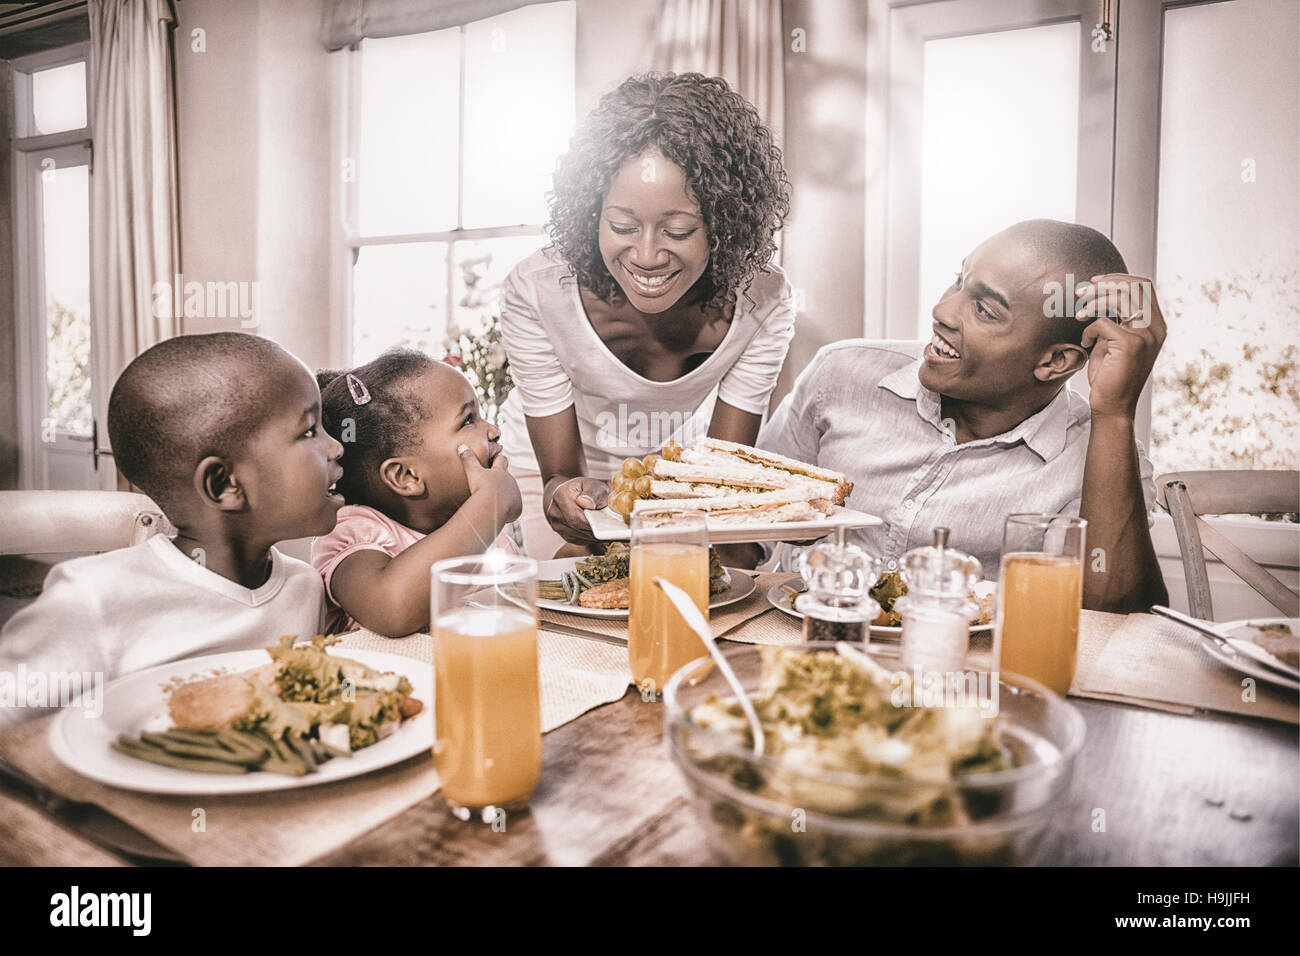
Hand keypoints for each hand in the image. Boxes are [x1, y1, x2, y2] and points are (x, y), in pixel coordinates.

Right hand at [458, 445, 521, 521]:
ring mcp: (516, 495)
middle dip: (502, 480)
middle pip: (508, 478)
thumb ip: (468, 459)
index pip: (502, 460)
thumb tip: (461, 446)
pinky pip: (514, 508)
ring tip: (495, 501)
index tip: (495, 460)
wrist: (492, 507)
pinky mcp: (518, 508)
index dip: (498, 459)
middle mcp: (511, 481)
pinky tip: (499, 512)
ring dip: (505, 495)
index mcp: (501, 471)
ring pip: (512, 493)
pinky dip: (508, 509)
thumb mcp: (473, 472)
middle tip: (493, 484)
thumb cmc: (481, 488)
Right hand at [544, 476, 609, 544]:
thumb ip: (592, 493)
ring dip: (595, 535)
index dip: (591, 523)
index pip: (575, 516)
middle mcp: (554, 511)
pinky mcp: (564, 534)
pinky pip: (579, 540)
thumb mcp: (593, 485)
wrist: (576, 494)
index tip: (606, 526)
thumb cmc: (587, 489)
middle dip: (596, 530)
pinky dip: (592, 538)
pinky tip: (600, 532)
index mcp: (560, 495)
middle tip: (612, 530)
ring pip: (579, 536)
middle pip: (577, 527)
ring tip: (608, 529)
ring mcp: (557, 525)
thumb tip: (587, 503)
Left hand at [1074, 273, 1167, 420]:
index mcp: (1156, 325)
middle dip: (1104, 284)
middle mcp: (1156, 328)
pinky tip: (1086, 343)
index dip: (1119, 278)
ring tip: (1079, 314)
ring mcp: (1146, 336)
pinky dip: (1089, 329)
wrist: (1112, 405)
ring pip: (1120, 298)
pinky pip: (1103, 323)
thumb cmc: (1111, 373)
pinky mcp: (1131, 345)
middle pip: (1134, 286)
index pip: (1144, 285)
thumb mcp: (1115, 340)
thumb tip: (1101, 293)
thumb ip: (1116, 318)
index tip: (1095, 281)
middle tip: (1081, 292)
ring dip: (1094, 302)